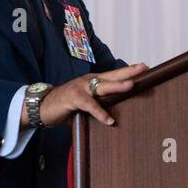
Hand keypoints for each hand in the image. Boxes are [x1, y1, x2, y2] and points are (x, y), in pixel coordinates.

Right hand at [30, 63, 149, 127]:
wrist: (42, 106)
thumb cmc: (65, 105)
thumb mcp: (85, 103)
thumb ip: (99, 106)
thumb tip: (115, 117)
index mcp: (92, 81)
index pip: (114, 74)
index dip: (128, 70)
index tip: (144, 67)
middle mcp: (88, 81)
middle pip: (112, 75)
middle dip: (128, 71)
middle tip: (144, 68)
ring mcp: (81, 88)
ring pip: (102, 86)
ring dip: (117, 86)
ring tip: (131, 85)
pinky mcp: (73, 98)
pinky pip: (90, 105)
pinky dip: (100, 113)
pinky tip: (110, 120)